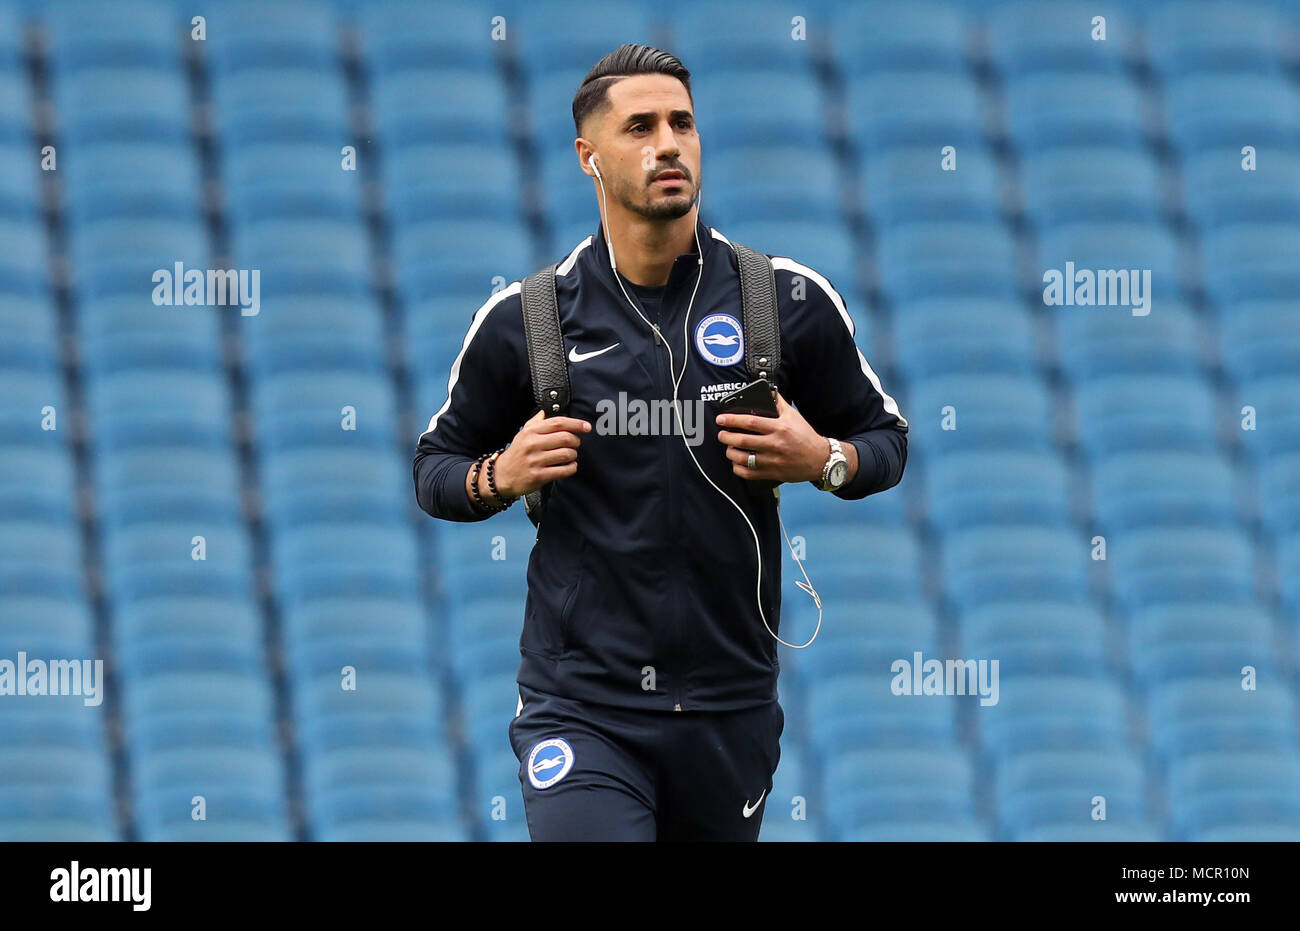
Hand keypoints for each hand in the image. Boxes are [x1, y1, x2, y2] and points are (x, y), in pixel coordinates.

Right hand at [492, 409, 591, 497]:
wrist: (502, 475)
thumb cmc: (517, 453)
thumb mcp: (523, 433)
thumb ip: (536, 421)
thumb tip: (547, 411)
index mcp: (531, 432)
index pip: (558, 423)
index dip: (576, 424)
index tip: (586, 426)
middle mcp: (532, 444)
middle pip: (565, 438)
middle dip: (576, 441)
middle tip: (575, 443)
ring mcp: (535, 461)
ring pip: (566, 454)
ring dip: (573, 455)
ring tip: (570, 455)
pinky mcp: (539, 476)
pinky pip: (564, 470)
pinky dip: (571, 468)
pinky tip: (569, 466)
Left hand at [715, 392, 831, 483]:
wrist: (819, 458)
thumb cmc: (805, 436)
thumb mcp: (794, 415)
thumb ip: (779, 403)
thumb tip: (768, 391)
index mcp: (779, 428)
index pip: (750, 422)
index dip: (732, 420)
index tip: (722, 419)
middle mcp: (774, 444)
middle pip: (743, 440)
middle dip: (726, 436)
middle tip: (722, 434)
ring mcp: (772, 460)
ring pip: (743, 458)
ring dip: (730, 452)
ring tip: (729, 447)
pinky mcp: (772, 473)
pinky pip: (749, 473)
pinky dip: (738, 468)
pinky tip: (736, 463)